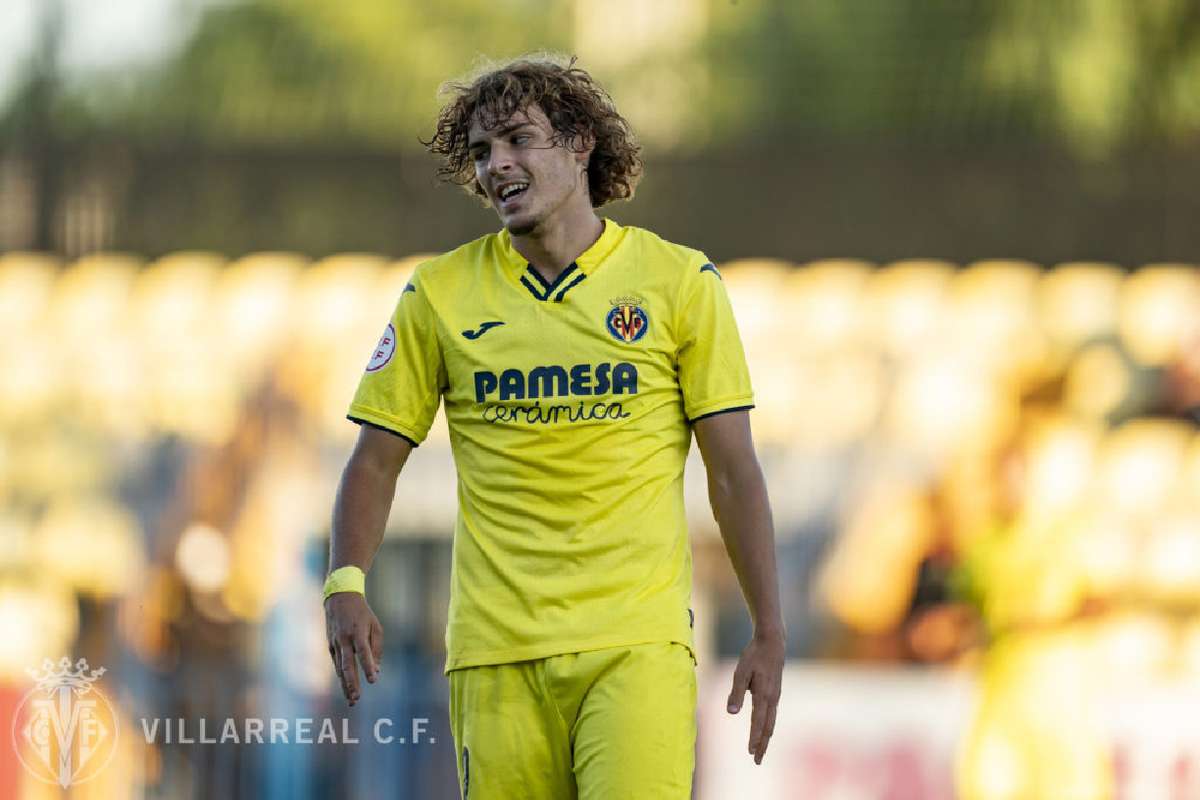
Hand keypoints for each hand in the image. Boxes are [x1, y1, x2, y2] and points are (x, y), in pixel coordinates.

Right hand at [324, 592, 383, 705]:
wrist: (340, 599)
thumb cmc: (362, 614)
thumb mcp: (375, 626)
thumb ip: (376, 648)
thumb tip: (376, 670)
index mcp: (358, 632)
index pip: (364, 652)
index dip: (368, 666)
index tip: (373, 680)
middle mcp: (345, 639)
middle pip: (348, 664)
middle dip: (352, 682)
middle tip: (357, 697)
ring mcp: (335, 643)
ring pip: (340, 668)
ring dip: (346, 685)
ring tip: (352, 700)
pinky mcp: (330, 646)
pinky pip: (336, 664)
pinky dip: (341, 676)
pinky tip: (346, 688)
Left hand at [726, 631, 783, 763]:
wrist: (772, 643)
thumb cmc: (754, 656)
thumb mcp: (741, 672)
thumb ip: (736, 692)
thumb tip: (731, 713)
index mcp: (763, 695)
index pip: (758, 722)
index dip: (754, 738)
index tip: (750, 752)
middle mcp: (772, 699)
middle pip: (768, 727)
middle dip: (762, 745)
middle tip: (757, 761)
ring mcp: (775, 696)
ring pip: (771, 722)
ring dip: (765, 738)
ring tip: (760, 750)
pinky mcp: (775, 693)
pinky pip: (772, 715)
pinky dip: (768, 726)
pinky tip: (763, 731)